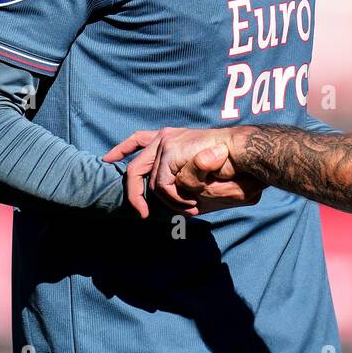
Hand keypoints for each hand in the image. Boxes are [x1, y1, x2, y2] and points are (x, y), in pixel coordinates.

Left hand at [104, 127, 259, 217]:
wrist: (242, 153)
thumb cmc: (230, 164)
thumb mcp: (199, 169)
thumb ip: (181, 176)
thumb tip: (167, 193)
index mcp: (172, 138)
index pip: (139, 139)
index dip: (122, 149)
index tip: (109, 159)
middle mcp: (165, 138)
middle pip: (136, 167)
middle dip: (133, 193)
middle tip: (141, 214)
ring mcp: (166, 144)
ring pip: (153, 184)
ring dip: (171, 202)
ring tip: (190, 207)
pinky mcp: (169, 153)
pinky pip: (163, 186)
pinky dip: (176, 199)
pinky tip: (191, 202)